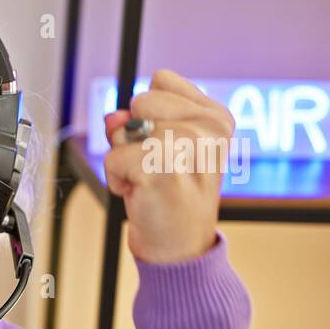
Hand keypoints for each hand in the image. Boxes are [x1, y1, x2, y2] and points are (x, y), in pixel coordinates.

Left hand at [103, 69, 234, 263]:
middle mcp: (209, 128)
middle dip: (133, 137)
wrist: (180, 248)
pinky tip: (142, 195)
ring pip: (123, 132)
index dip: (148, 114)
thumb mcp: (157, 150)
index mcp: (216, 116)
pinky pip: (113, 158)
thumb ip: (136, 124)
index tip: (165, 147)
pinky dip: (117, 180)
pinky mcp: (162, 168)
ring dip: (124, 162)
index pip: (161, 80)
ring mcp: (189, 147)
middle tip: (155, 169)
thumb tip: (115, 117)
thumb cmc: (170, 197)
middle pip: (140, 102)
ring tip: (149, 184)